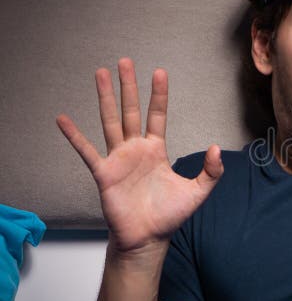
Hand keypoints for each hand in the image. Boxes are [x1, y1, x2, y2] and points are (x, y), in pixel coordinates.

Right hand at [57, 58, 222, 255]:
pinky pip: (87, 151)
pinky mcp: (104, 173)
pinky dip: (74, 135)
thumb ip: (211, 171)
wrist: (148, 239)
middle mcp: (136, 150)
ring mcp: (118, 159)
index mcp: (156, 150)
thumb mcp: (198, 192)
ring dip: (105, 98)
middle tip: (124, 61)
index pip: (157, 115)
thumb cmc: (170, 216)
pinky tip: (63, 119)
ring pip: (110, 122)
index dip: (159, 95)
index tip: (160, 72)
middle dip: (128, 86)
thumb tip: (218, 148)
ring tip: (99, 73)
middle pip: (131, 111)